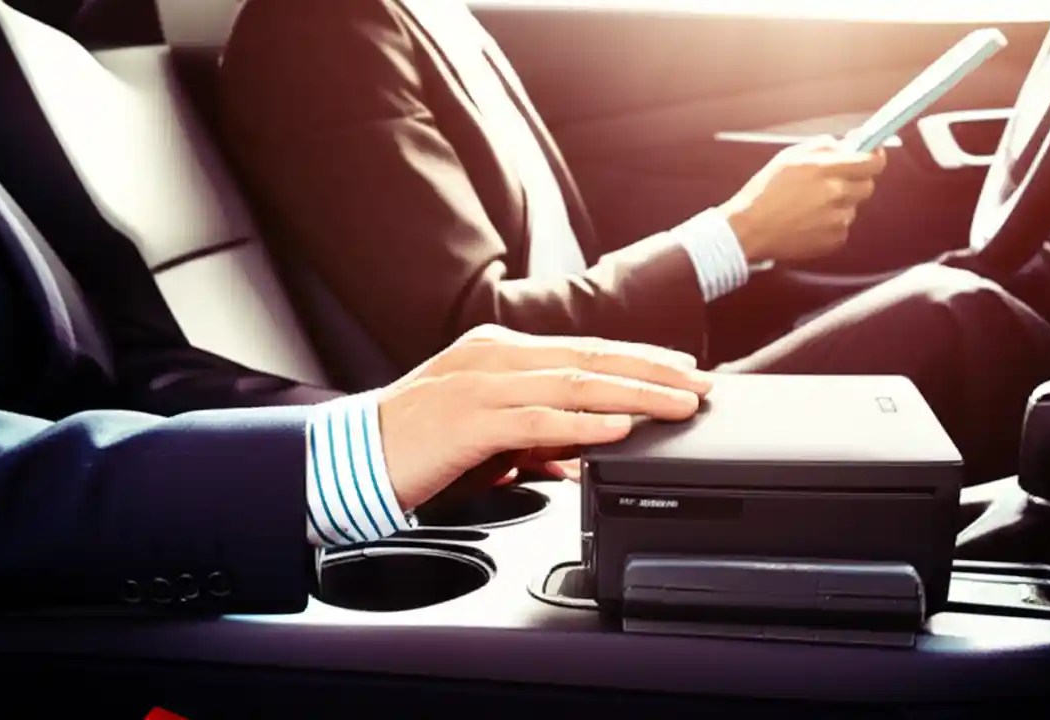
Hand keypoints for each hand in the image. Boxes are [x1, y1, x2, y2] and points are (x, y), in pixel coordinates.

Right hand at [378, 325, 711, 508]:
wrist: (349, 458)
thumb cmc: (413, 444)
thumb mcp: (483, 432)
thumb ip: (531, 435)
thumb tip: (578, 452)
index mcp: (498, 351)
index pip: (582, 350)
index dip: (637, 358)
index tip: (681, 368)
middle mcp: (494, 356)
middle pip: (589, 358)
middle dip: (652, 371)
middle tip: (700, 384)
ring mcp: (481, 384)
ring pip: (573, 384)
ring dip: (633, 394)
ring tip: (677, 404)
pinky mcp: (468, 419)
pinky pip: (537, 419)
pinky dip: (583, 424)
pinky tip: (618, 428)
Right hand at [720, 136, 886, 263]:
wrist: (748, 230)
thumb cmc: (764, 191)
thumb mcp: (790, 157)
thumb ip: (823, 147)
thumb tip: (847, 145)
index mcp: (826, 169)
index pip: (872, 162)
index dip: (876, 155)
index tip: (874, 152)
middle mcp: (836, 194)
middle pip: (867, 186)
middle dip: (855, 181)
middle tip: (835, 181)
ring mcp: (837, 220)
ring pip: (852, 207)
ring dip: (839, 204)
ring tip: (809, 206)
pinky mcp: (834, 240)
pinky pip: (842, 227)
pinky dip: (830, 224)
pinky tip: (807, 222)